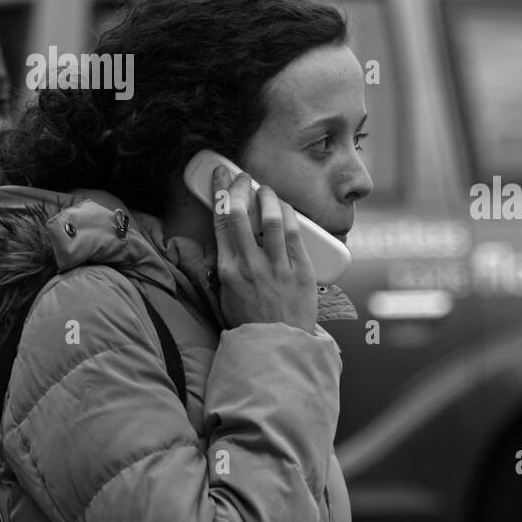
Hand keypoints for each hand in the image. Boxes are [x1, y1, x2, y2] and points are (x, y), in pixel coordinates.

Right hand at [211, 166, 318, 332]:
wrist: (277, 345)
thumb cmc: (250, 320)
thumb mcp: (225, 294)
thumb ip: (225, 265)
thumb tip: (225, 239)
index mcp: (228, 270)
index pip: (220, 221)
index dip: (220, 193)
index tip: (221, 177)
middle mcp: (251, 265)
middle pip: (241, 214)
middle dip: (240, 188)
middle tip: (242, 176)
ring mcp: (277, 267)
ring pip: (271, 219)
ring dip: (268, 197)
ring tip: (266, 189)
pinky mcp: (301, 270)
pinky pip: (295, 234)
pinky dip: (289, 215)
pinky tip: (286, 208)